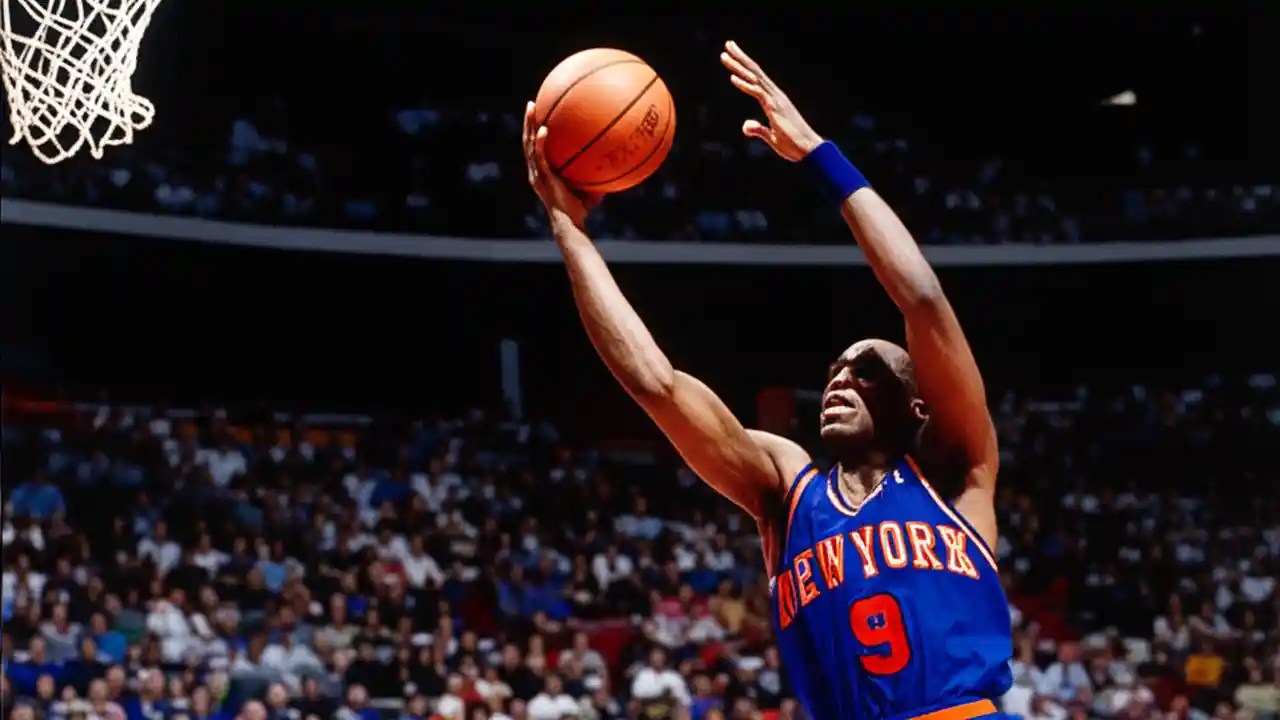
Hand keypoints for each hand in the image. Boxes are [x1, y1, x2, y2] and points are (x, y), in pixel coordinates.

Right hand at [523, 101, 601, 228]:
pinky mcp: (542, 179)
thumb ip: (596, 171)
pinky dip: (540, 143)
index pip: (535, 147)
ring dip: (528, 126)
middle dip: (528, 122)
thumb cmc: (580, 209)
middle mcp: (536, 171)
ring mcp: (537, 174)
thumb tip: (616, 159)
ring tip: (531, 108)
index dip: (534, 130)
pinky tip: (544, 129)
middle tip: (531, 103)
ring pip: (528, 145)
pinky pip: (539, 157)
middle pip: (528, 141)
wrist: (571, 223)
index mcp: (542, 171)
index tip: (539, 113)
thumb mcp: (590, 186)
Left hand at [720, 41, 822, 161]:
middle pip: (754, 72)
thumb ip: (758, 130)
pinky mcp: (775, 108)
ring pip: (755, 78)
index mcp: (773, 100)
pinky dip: (745, 85)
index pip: (756, 79)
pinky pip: (757, 93)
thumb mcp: (771, 137)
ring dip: (739, 66)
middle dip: (740, 58)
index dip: (744, 67)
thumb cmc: (793, 145)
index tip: (732, 56)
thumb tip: (745, 126)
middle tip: (728, 44)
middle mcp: (775, 96)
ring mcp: (776, 100)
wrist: (809, 151)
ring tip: (725, 54)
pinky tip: (733, 77)